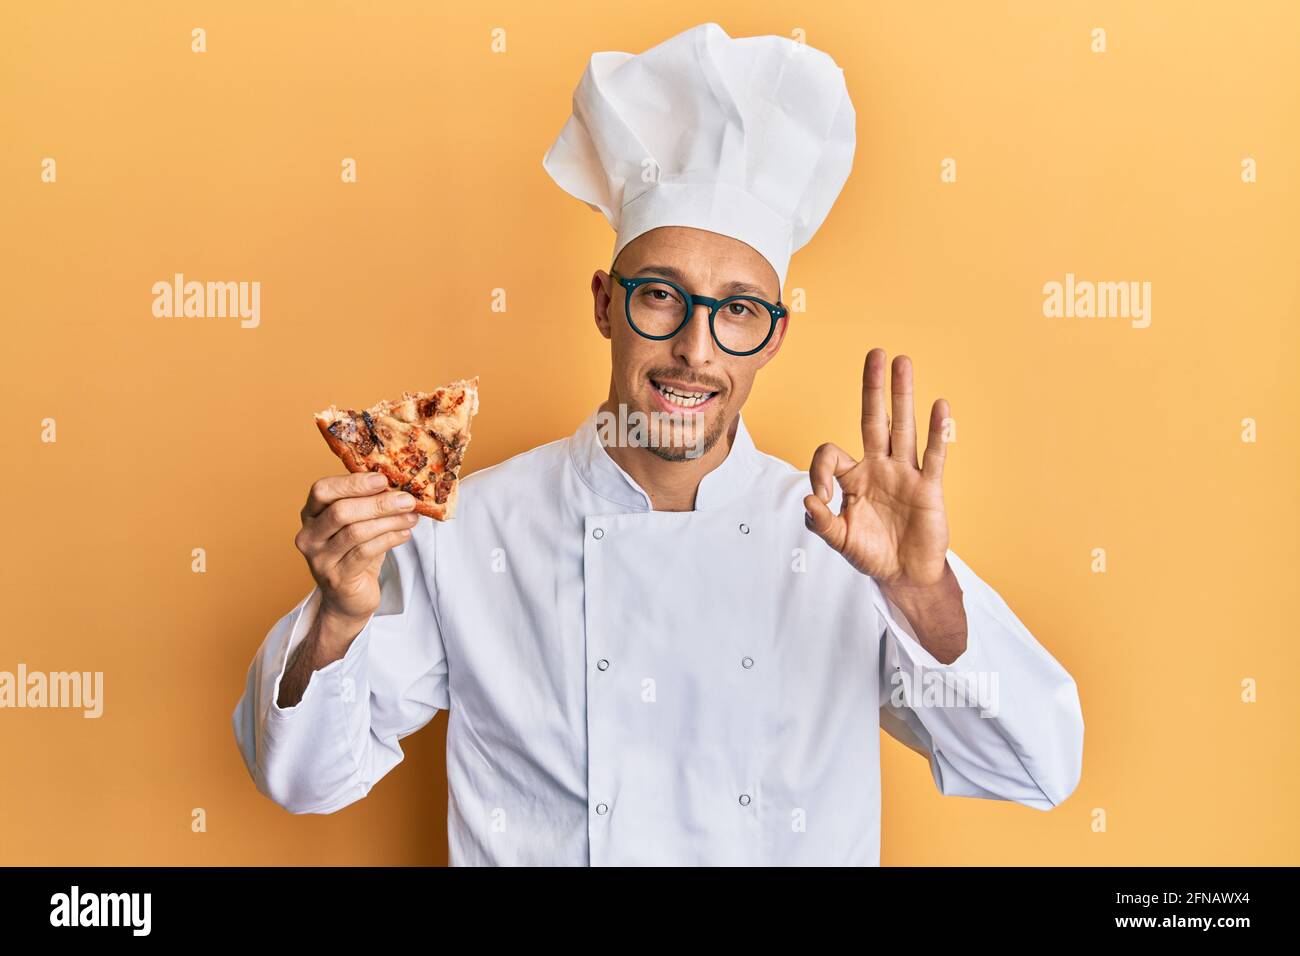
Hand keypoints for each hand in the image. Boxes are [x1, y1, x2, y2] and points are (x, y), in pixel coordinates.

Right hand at [294, 471, 419, 624]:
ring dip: (389, 521)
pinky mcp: (336, 578)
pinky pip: (365, 553)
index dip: (352, 483)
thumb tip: (400, 484)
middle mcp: (309, 536)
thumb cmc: (355, 553)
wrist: (348, 598)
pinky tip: (404, 534)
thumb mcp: (357, 523)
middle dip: (378, 503)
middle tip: (407, 500)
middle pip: (340, 511)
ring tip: (411, 517)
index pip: (322, 490)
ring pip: (355, 532)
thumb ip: (367, 503)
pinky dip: (389, 540)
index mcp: (310, 515)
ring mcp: (319, 559)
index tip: (383, 478)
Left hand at [804, 349, 950, 587]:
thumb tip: (808, 500)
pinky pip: (933, 455)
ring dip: (902, 396)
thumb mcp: (839, 541)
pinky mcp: (928, 487)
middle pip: (874, 420)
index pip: (832, 453)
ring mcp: (905, 474)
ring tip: (902, 362)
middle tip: (875, 354)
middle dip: (873, 388)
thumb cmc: (871, 554)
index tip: (821, 498)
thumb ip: (821, 523)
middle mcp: (878, 467)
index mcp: (853, 477)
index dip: (820, 470)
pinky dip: (937, 432)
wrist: (905, 574)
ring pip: (903, 428)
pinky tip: (940, 406)